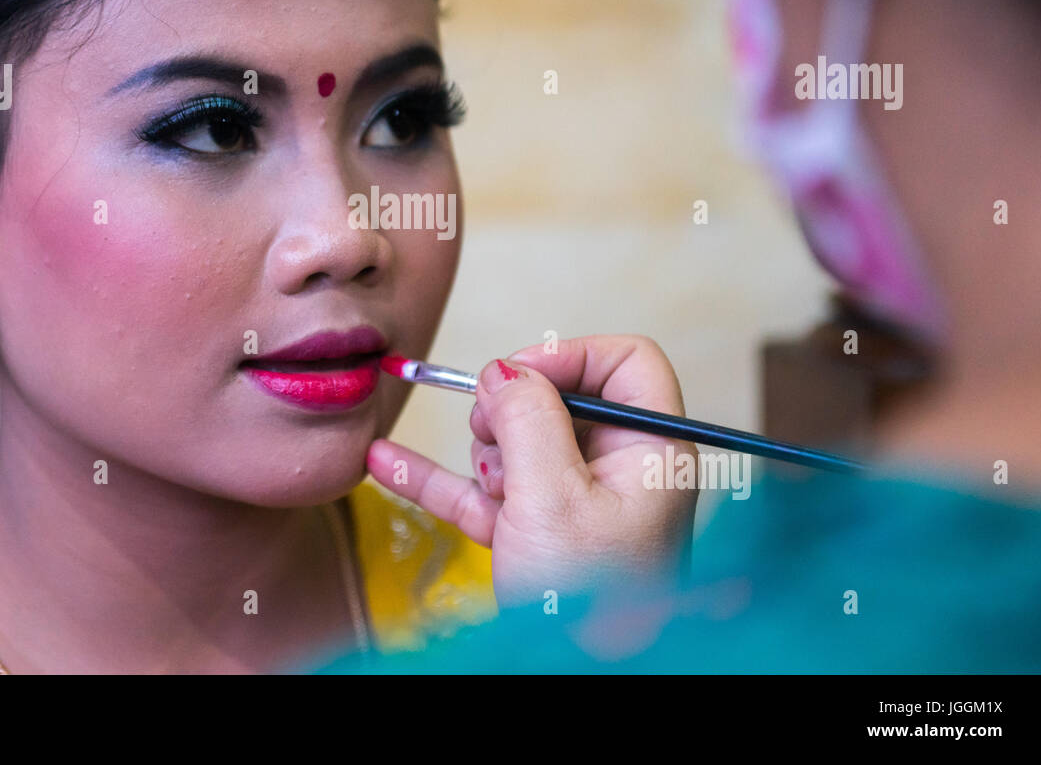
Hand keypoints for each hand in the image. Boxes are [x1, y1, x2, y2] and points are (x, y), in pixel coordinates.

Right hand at [365, 335, 698, 605]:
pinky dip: (441, 480)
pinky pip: (483, 493)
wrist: (575, 686)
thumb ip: (528, 418)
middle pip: (562, 399)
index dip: (571, 355)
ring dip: (487, 456)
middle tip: (491, 431)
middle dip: (515, 411)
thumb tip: (504, 370)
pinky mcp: (534, 538)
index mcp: (652, 451)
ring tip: (491, 488)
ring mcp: (575, 505)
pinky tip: (388, 462)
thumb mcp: (555, 497)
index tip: (519, 375)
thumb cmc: (591, 606)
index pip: (627, 363)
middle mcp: (620, 472)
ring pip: (519, 444)